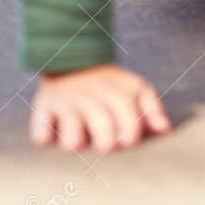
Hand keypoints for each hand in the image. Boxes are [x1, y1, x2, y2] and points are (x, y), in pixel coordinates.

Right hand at [29, 63, 171, 152]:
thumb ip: (152, 109)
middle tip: (103, 146)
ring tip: (74, 145)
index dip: (129, 137)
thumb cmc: (110, 83)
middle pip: (101, 127)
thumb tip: (164, 130)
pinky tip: (48, 139)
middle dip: (105, 142)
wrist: (72, 57)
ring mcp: (66, 102)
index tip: (125, 142)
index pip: (128, 123)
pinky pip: (40, 124)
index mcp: (116, 95)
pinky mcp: (44, 105)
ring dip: (72, 141)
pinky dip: (43, 134)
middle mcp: (91, 98)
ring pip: (70, 129)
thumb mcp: (135, 88)